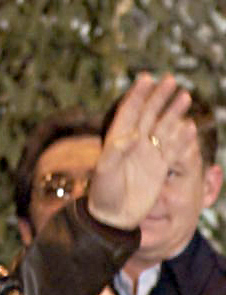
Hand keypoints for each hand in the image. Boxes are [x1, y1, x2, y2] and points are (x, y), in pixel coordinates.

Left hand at [87, 73, 193, 229]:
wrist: (113, 216)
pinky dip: (182, 138)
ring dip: (174, 112)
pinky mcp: (159, 168)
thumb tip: (133, 136)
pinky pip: (173, 149)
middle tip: (171, 79)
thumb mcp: (104, 172)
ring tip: (185, 96)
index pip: (129, 110)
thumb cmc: (102, 193)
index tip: (147, 77)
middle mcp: (134, 142)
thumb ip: (115, 152)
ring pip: (164, 127)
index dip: (138, 94)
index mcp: (117, 138)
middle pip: (149, 113)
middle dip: (159, 96)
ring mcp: (148, 154)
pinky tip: (191, 126)